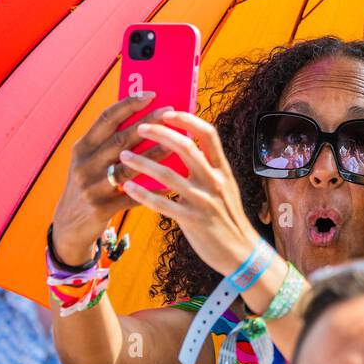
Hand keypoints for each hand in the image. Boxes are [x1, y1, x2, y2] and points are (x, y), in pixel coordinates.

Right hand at [50, 93, 172, 264]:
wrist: (70, 225)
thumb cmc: (89, 185)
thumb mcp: (90, 161)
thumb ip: (109, 143)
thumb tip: (146, 120)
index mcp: (82, 147)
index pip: (106, 118)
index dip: (129, 104)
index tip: (152, 94)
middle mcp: (84, 164)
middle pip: (120, 139)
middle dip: (148, 124)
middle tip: (170, 112)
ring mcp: (91, 187)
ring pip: (129, 167)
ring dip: (155, 154)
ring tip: (177, 144)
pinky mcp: (101, 208)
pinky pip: (133, 197)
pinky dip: (153, 190)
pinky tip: (172, 185)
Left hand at [117, 111, 263, 276]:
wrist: (240, 251)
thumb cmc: (227, 217)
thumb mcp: (224, 187)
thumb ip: (207, 169)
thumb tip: (184, 148)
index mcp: (222, 170)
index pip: (208, 134)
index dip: (187, 120)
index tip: (167, 112)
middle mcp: (214, 181)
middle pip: (186, 148)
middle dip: (160, 134)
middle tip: (139, 128)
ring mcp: (203, 201)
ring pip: (168, 175)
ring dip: (143, 162)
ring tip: (123, 156)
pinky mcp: (192, 220)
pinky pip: (162, 204)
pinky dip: (143, 193)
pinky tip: (128, 186)